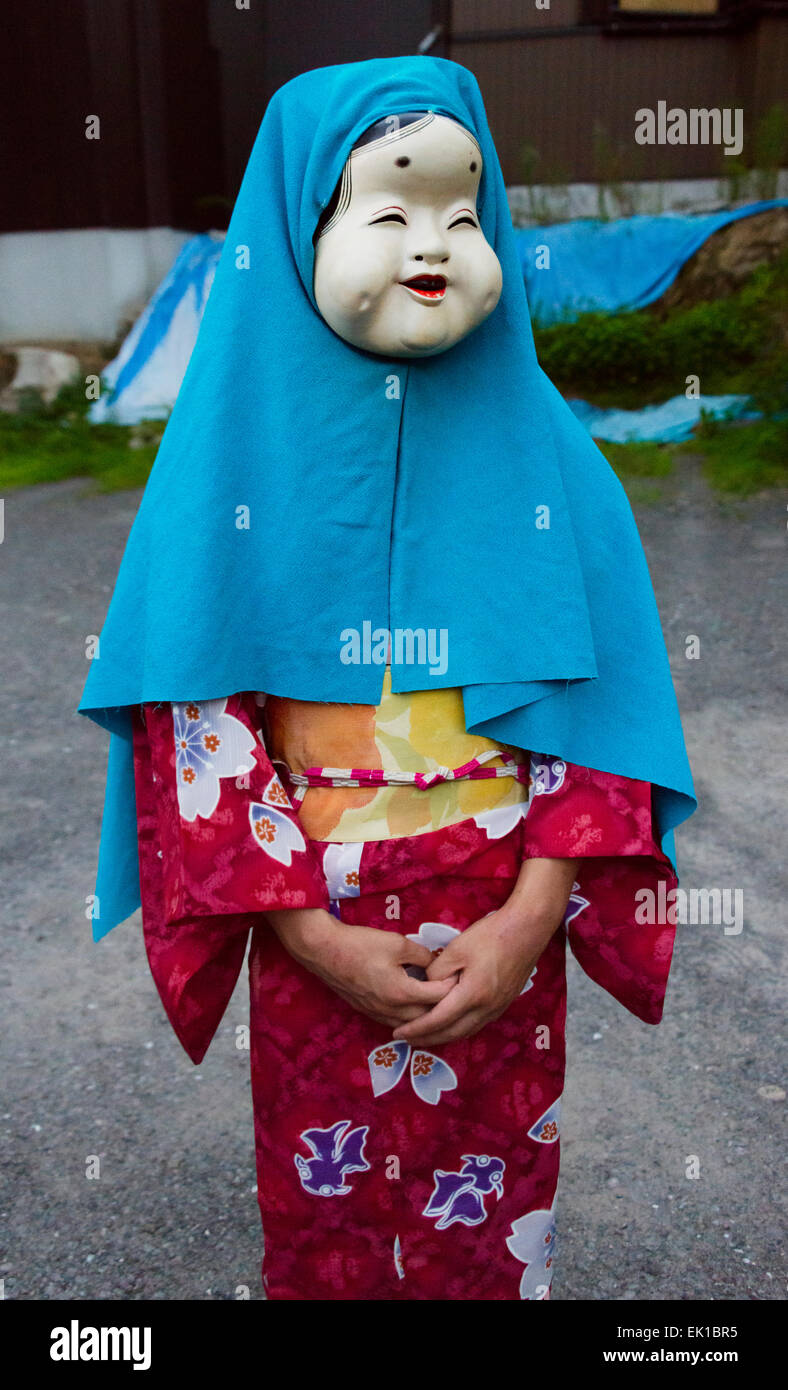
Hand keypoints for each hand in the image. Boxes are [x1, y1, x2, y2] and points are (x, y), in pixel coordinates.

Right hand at [265, 907, 453, 1029]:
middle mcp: (391, 1010)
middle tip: (456, 993)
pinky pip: (395, 1021)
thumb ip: (422, 956)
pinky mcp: (367, 1011)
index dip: (452, 987)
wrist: (324, 950)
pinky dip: (409, 1017)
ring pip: (410, 1025)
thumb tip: (436, 964)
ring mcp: (377, 1013)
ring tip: (439, 1003)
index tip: (463, 977)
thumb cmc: (361, 944)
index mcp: (401, 993)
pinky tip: (414, 1006)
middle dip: (443, 1007)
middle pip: (427, 1018)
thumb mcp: (398, 943)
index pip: (437, 997)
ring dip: (426, 1016)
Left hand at [391, 856, 578, 1047]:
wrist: (526, 930)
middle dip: (428, 1039)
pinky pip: (477, 1024)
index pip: (439, 1020)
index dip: (417, 1029)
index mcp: (473, 994)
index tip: (398, 1033)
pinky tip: (450, 1025)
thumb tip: (428, 987)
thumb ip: (437, 972)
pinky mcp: (503, 1003)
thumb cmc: (490, 936)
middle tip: (406, 1040)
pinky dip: (459, 1029)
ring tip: (424, 1036)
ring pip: (466, 1031)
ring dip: (443, 1037)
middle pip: (452, 1033)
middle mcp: (486, 1008)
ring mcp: (498, 1008)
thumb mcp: (456, 949)